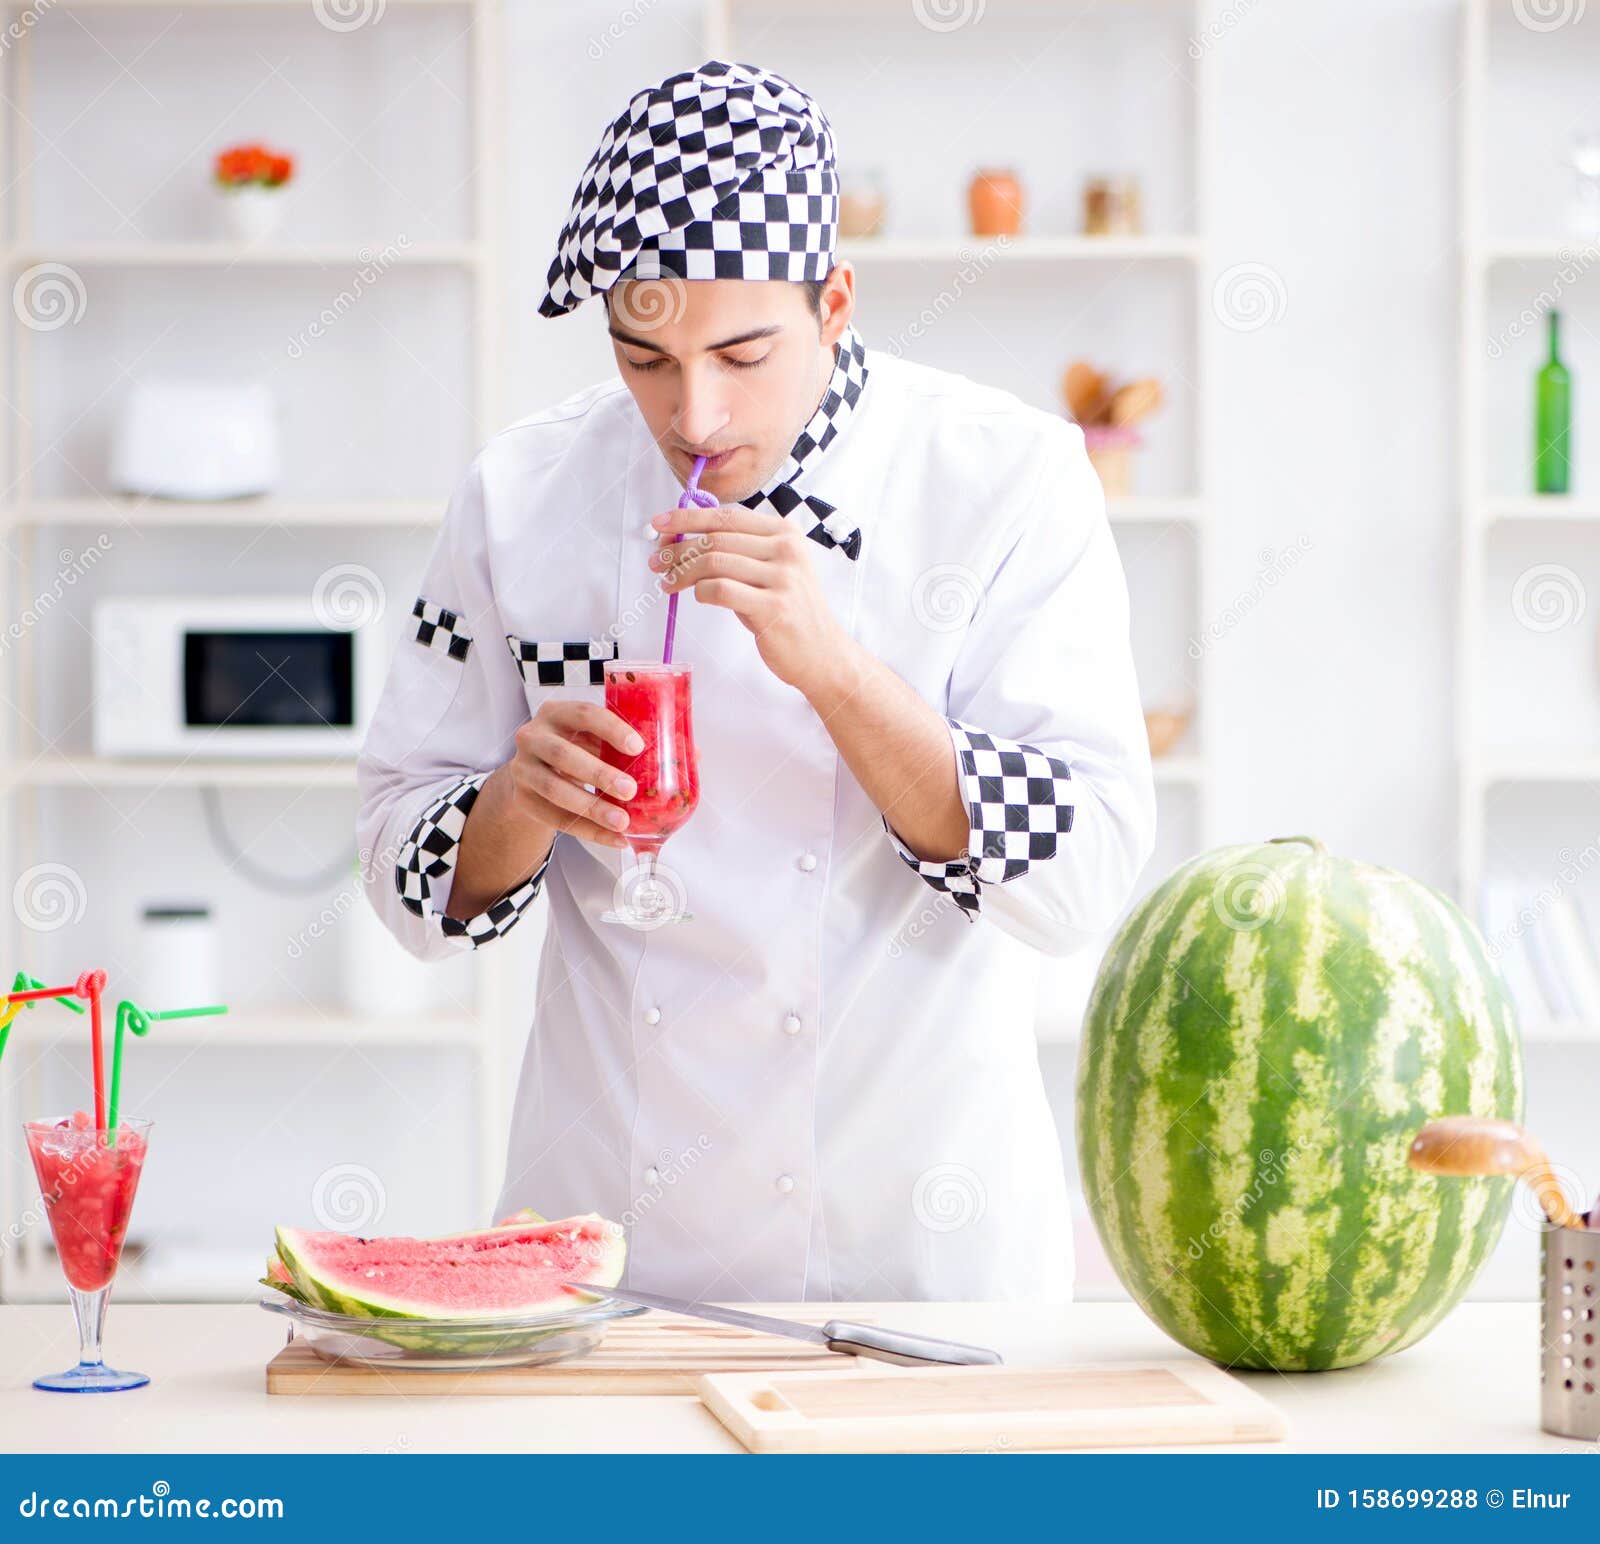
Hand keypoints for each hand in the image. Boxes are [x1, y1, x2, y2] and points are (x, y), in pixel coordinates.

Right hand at [507, 698, 643, 849]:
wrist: (535, 774)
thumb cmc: (576, 749)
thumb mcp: (595, 738)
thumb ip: (628, 744)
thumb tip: (689, 756)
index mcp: (556, 713)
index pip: (583, 713)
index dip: (610, 729)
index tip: (637, 747)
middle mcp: (533, 737)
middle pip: (563, 754)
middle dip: (599, 773)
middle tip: (630, 789)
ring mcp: (523, 769)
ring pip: (555, 789)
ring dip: (592, 807)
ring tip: (622, 821)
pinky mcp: (524, 799)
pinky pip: (556, 819)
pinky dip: (588, 832)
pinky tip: (614, 838)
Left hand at [649, 503, 852, 696]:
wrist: (822, 653)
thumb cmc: (789, 612)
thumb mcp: (771, 571)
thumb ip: (739, 552)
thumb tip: (686, 540)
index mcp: (785, 532)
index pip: (727, 516)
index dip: (689, 517)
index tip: (660, 524)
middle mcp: (786, 549)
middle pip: (716, 538)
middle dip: (678, 548)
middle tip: (657, 561)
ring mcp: (782, 578)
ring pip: (714, 562)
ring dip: (682, 572)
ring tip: (667, 582)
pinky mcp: (774, 607)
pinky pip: (721, 590)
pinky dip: (700, 592)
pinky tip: (696, 597)